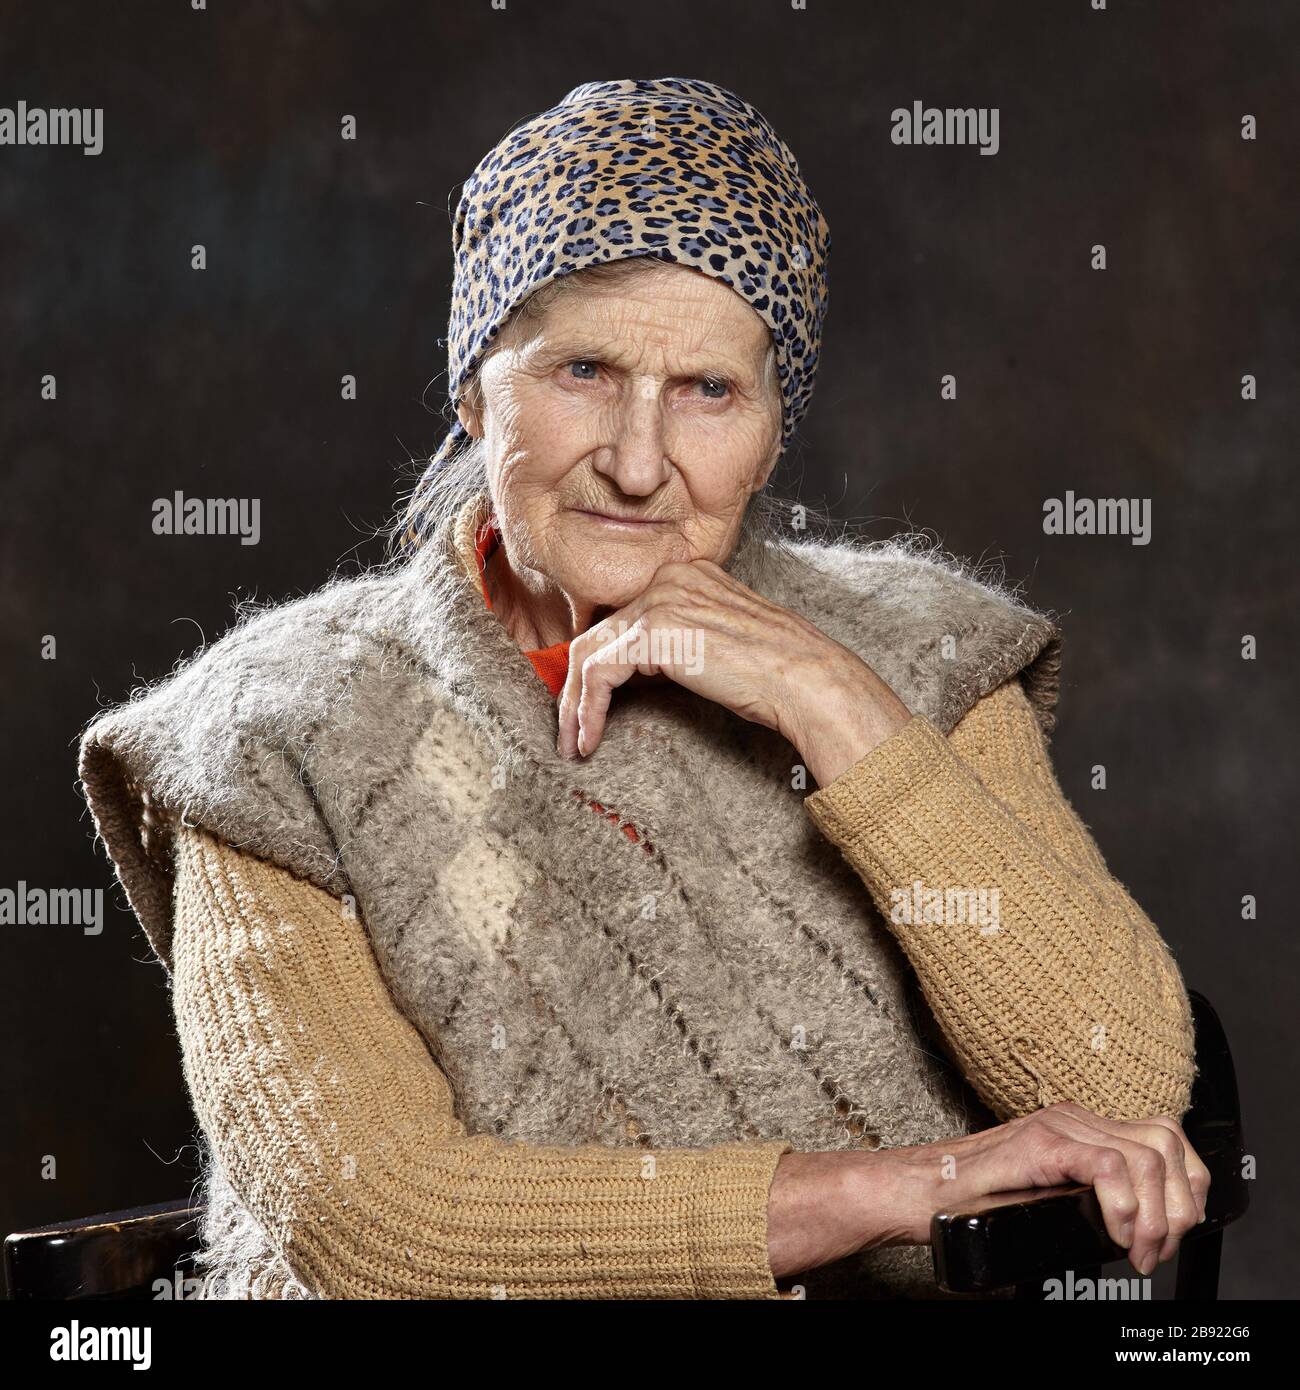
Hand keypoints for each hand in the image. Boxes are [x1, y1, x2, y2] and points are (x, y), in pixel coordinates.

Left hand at [555, 558, 911, 782]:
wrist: (806, 679)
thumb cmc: (774, 675)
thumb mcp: (714, 646)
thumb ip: (673, 645)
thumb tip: (630, 675)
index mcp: (686, 575)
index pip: (621, 619)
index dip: (596, 665)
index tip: (586, 705)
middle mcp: (669, 578)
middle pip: (598, 634)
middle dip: (576, 687)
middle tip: (570, 729)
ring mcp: (660, 600)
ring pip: (588, 653)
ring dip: (574, 705)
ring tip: (574, 742)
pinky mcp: (653, 632)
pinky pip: (597, 673)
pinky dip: (587, 709)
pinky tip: (589, 738)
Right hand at [767, 1101, 1210, 1280]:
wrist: (917, 1193)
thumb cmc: (971, 1202)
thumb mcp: (1050, 1200)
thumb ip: (1091, 1198)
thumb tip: (1141, 1228)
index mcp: (1080, 1129)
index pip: (1165, 1140)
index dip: (1184, 1191)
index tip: (1166, 1238)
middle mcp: (1073, 1119)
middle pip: (1168, 1142)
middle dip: (1178, 1206)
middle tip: (1153, 1250)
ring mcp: (1057, 1126)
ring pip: (1149, 1153)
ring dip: (1157, 1213)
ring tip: (1136, 1248)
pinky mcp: (1039, 1144)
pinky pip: (1109, 1166)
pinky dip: (1125, 1207)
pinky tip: (1112, 1232)